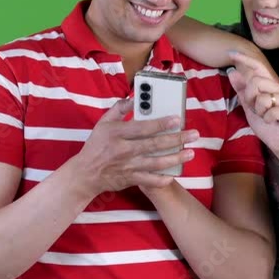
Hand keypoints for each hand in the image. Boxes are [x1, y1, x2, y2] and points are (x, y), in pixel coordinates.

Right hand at [72, 99, 197, 194]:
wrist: (85, 174)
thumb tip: (134, 97)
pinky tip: (174, 174)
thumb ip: (119, 108)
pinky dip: (161, 179)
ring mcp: (127, 166)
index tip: (177, 119)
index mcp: (116, 133)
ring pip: (155, 163)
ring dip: (175, 158)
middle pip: (154, 145)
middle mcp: (123, 150)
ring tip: (190, 153)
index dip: (161, 123)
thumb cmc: (96, 145)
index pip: (142, 127)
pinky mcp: (129, 179)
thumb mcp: (103, 123)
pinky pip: (149, 180)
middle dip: (176, 139)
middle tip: (193, 135)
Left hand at [227, 51, 278, 154]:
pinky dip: (267, 119)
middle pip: (256, 82)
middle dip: (249, 98)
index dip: (245, 59)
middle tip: (255, 110)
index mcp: (270, 85)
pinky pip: (272, 111)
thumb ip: (241, 90)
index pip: (258, 67)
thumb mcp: (248, 107)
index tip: (230, 53)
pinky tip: (272, 122)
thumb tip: (232, 72)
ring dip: (259, 111)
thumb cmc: (265, 123)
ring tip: (265, 117)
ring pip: (263, 98)